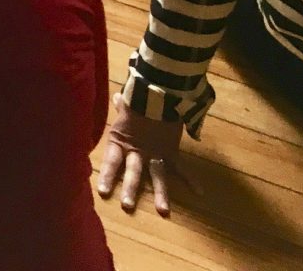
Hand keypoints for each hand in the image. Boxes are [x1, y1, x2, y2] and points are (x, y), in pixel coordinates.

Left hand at [97, 94, 191, 215]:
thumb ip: (120, 106)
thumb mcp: (126, 104)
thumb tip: (115, 98)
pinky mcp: (171, 150)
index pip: (112, 162)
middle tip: (127, 206)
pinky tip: (200, 192)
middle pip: (133, 172)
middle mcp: (137, 150)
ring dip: (160, 194)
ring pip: (157, 176)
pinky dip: (191, 179)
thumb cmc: (139, 97)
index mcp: (121, 140)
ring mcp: (156, 152)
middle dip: (131, 189)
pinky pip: (181, 167)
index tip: (103, 193)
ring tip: (163, 211)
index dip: (108, 176)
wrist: (160, 92)